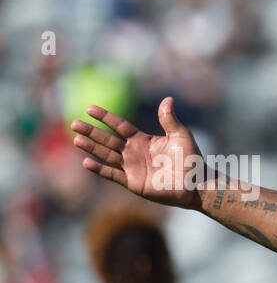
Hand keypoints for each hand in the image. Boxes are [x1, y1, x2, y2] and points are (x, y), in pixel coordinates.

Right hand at [70, 97, 204, 208]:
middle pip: (108, 139)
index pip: (119, 126)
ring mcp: (132, 168)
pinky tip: (87, 162)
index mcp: (142, 140)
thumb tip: (168, 99)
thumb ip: (170, 120)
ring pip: (106, 155)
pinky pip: (113, 175)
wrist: (196, 183)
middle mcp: (133, 152)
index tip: (89, 108)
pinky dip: (100, 169)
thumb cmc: (191, 159)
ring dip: (91, 148)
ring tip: (76, 139)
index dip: (105, 117)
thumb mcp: (181, 136)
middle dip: (91, 132)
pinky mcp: (133, 183)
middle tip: (74, 124)